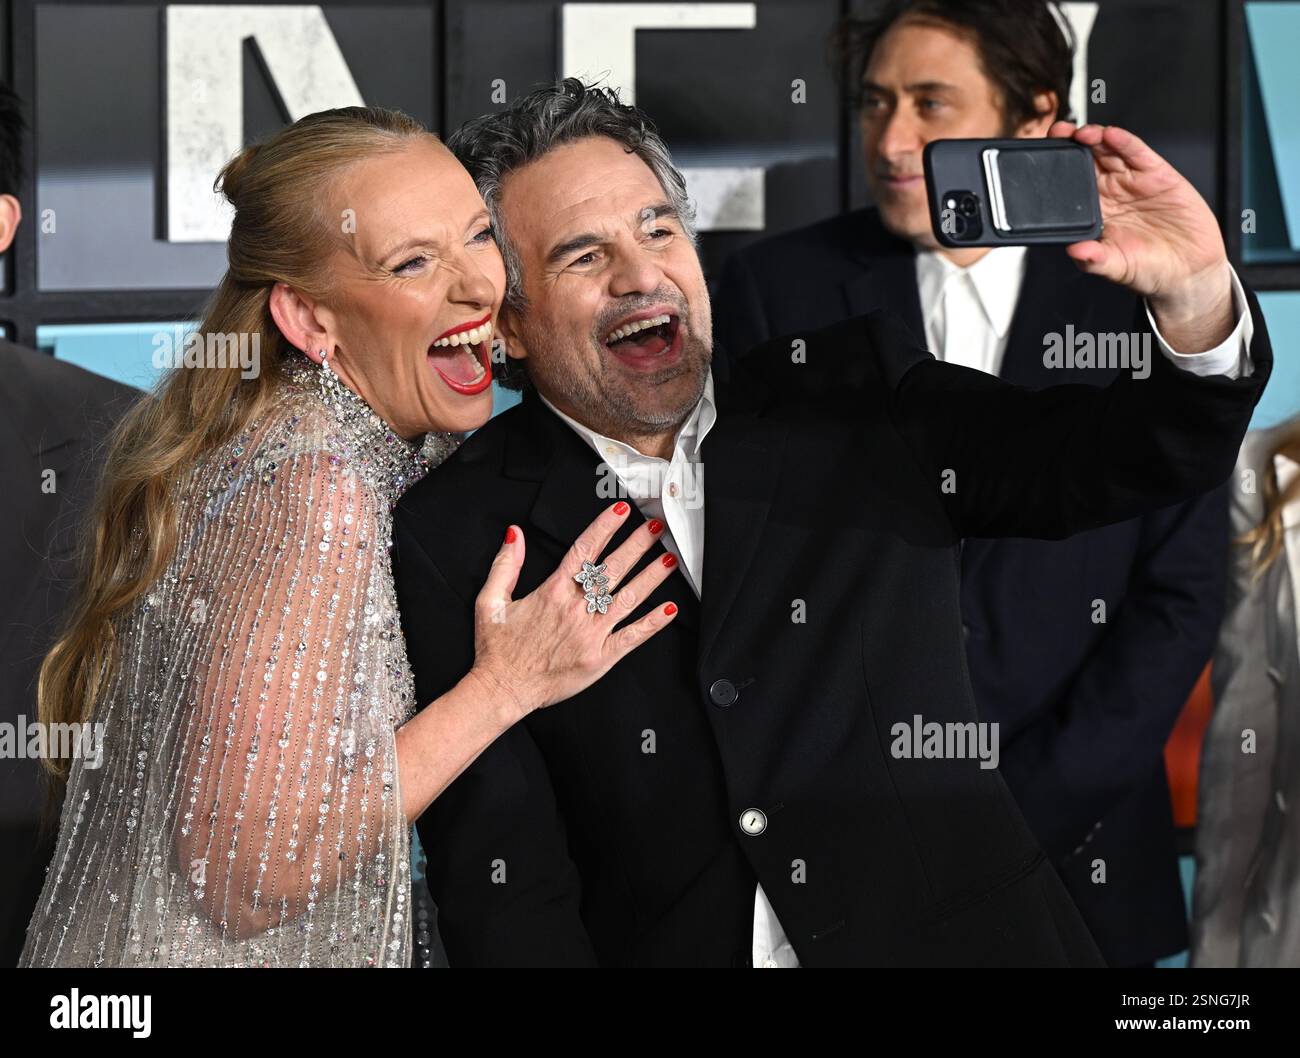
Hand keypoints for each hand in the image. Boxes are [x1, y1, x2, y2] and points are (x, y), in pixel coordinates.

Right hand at [466, 501, 678, 718]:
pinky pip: (632, 636)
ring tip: (669, 559)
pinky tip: (669, 610)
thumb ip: (505, 564)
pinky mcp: (601, 657)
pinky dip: (652, 623)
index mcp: (552, 591)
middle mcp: (576, 608)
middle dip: (638, 544)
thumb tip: (514, 534)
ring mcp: (591, 633)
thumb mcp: (489, 600)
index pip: (585, 550)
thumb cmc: (497, 649)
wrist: (502, 689)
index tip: (622, 511)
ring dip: (651, 576)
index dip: (606, 527)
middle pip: (613, 568)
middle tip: (656, 527)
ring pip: (628, 597)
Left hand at [1051, 121, 1233, 350]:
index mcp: (1095, 213)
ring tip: (1081, 133)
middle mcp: (1111, 194)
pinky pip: (1138, 153)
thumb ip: (1094, 259)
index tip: (1041, 161)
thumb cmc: (1149, 270)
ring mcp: (1133, 182)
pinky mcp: (1158, 175)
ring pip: (1109, 152)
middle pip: (1087, 162)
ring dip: (1094, 139)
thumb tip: (1074, 251)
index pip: (1070, 186)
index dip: (1057, 171)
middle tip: (1057, 135)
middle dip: (1070, 145)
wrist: (1189, 270)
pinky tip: (1111, 135)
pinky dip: (1124, 142)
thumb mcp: (1117, 267)